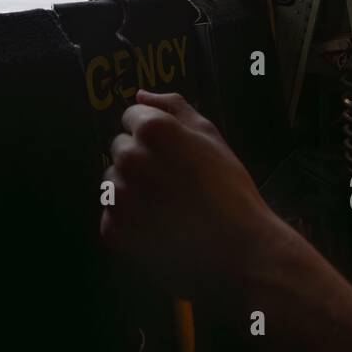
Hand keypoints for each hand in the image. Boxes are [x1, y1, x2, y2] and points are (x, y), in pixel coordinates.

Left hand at [100, 90, 281, 301]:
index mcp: (153, 130)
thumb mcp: (211, 137)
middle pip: (120, 149)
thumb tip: (140, 95)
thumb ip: (174, 107)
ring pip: (112, 182)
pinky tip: (158, 230)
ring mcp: (118, 196)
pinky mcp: (113, 231)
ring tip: (167, 209)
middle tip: (175, 185)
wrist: (240, 255)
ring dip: (131, 191)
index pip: (131, 118)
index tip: (176, 156)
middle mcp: (129, 158)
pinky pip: (112, 217)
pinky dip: (129, 223)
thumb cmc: (231, 192)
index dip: (155, 136)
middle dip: (141, 161)